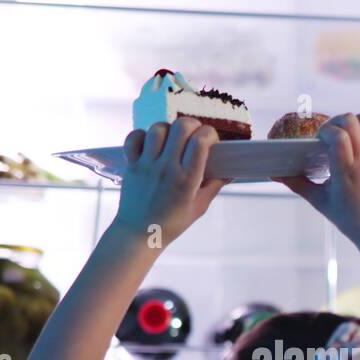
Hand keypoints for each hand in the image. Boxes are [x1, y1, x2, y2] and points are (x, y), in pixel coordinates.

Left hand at [113, 119, 229, 247]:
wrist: (139, 234)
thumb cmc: (171, 224)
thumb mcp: (198, 208)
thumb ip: (214, 187)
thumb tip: (228, 172)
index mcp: (187, 180)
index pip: (201, 141)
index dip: (210, 133)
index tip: (211, 140)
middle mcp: (166, 169)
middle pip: (181, 127)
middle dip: (192, 124)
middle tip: (193, 134)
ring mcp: (147, 165)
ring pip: (158, 128)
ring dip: (169, 129)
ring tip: (172, 140)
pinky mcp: (131, 165)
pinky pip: (135, 137)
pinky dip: (143, 135)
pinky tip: (151, 144)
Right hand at [277, 111, 359, 246]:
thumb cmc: (349, 218)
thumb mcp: (319, 201)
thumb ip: (297, 184)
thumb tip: (276, 175)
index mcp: (345, 169)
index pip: (339, 136)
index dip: (325, 131)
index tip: (318, 142)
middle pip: (352, 120)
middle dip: (336, 122)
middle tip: (328, 136)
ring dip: (357, 120)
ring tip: (347, 133)